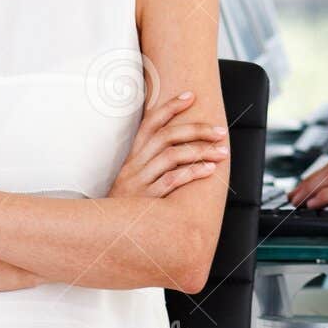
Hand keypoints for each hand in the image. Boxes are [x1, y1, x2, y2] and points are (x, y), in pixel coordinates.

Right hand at [109, 90, 228, 199]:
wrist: (105, 232)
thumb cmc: (128, 205)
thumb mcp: (134, 179)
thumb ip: (152, 162)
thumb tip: (182, 147)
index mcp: (133, 157)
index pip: (150, 123)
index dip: (170, 107)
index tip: (190, 95)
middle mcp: (134, 165)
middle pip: (166, 136)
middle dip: (197, 130)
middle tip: (220, 131)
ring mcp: (139, 182)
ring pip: (171, 156)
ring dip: (200, 151)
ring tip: (222, 152)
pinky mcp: (146, 200)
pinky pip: (171, 181)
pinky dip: (192, 173)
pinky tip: (209, 170)